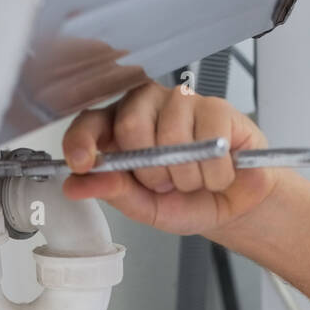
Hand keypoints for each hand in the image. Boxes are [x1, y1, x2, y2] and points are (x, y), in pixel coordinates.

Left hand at [59, 78, 277, 236]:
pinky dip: (216, 174)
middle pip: (131, 125)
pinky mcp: (217, 107)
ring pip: (173, 138)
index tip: (82, 163)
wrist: (233, 206)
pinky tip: (219, 173)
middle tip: (167, 184)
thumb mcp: (145, 208)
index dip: (83, 140)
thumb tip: (77, 184)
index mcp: (120, 129)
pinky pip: (211, 143)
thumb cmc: (188, 201)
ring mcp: (182, 102)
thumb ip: (114, 192)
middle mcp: (147, 106)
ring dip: (187, 177)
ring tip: (196, 179)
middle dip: (151, 171)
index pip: (91, 122)